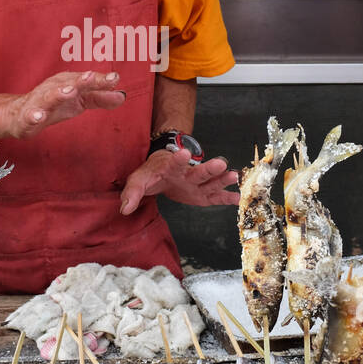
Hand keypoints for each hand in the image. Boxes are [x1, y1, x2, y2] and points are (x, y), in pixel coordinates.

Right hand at [6, 69, 125, 138]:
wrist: (20, 115)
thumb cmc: (54, 105)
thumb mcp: (79, 101)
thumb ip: (99, 98)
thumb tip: (122, 96)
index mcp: (68, 83)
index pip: (87, 81)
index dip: (100, 80)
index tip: (115, 78)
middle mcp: (54, 88)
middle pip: (69, 83)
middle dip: (80, 80)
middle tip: (91, 76)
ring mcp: (40, 102)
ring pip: (50, 96)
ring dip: (59, 93)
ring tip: (69, 91)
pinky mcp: (27, 117)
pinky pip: (31, 116)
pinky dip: (34, 115)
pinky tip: (39, 117)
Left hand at [120, 147, 238, 214]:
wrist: (163, 170)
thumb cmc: (151, 173)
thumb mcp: (137, 181)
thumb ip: (131, 194)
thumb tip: (125, 210)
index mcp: (170, 168)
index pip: (173, 163)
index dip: (178, 159)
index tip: (185, 153)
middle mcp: (186, 174)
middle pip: (198, 172)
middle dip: (209, 169)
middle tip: (221, 163)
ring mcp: (196, 184)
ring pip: (210, 182)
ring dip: (222, 180)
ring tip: (234, 175)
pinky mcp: (201, 194)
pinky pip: (215, 197)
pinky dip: (226, 198)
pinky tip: (237, 198)